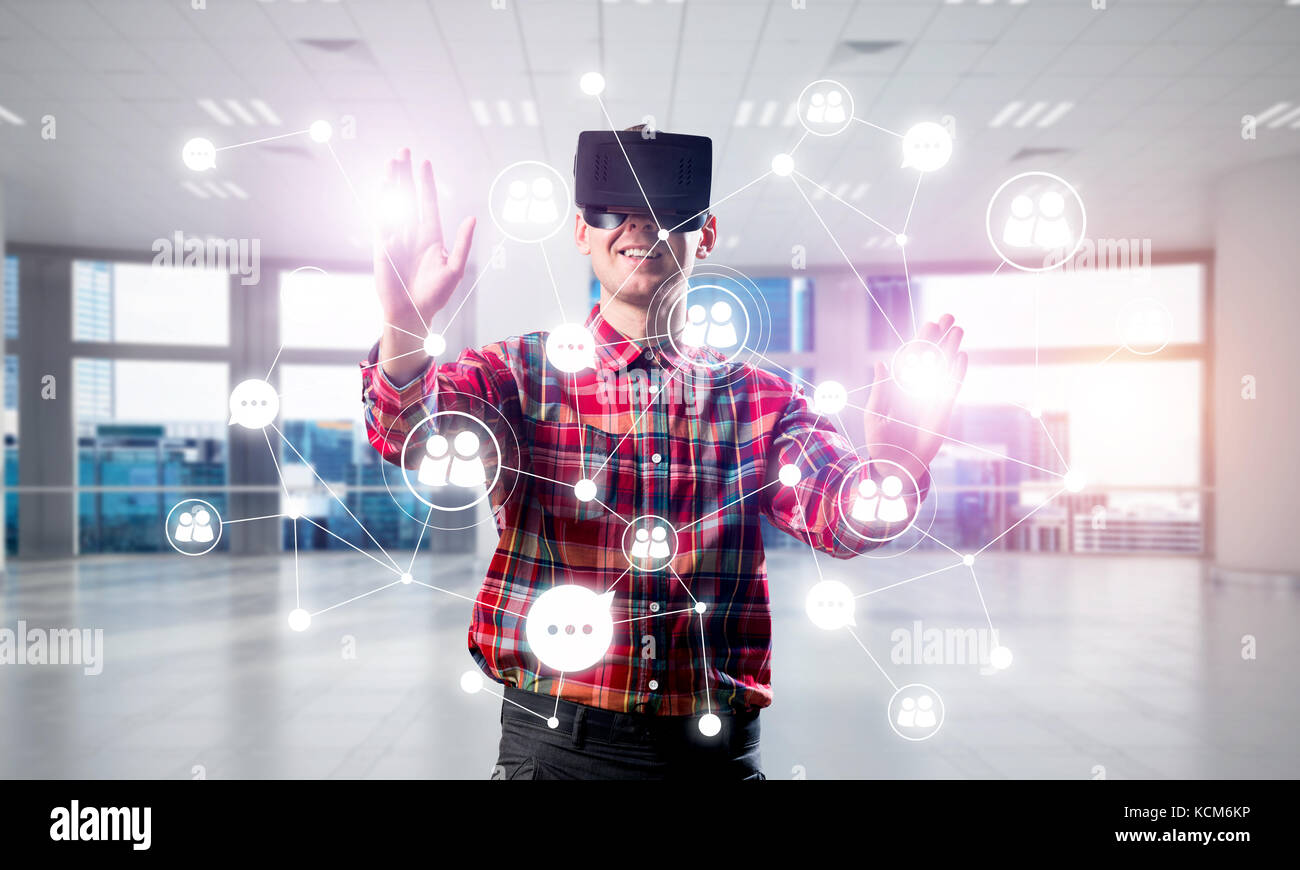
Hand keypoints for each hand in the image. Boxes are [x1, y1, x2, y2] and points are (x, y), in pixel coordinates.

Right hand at [374, 149, 474, 382]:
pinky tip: (382, 186)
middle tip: (404, 150)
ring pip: (393, 203)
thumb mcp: (455, 269)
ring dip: (392, 183)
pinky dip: (381, 203)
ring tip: (392, 161)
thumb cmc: (435, 295)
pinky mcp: (381, 246)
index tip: (425, 162)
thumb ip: (463, 244)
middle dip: (406, 174)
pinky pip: (380, 220)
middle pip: (408, 196)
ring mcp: (396, 237)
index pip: (427, 203)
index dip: (425, 183)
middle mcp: (412, 233)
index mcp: (430, 236)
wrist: (413, 313)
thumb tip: (471, 218)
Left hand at [862, 314, 967, 483]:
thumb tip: (881, 363)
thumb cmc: (880, 443)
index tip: (929, 325)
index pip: (910, 358)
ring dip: (950, 349)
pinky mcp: (942, 412)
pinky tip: (962, 356)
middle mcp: (916, 389)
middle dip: (939, 338)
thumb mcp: (875, 415)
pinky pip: (951, 389)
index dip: (920, 341)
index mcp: (898, 387)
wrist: (895, 468)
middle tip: (949, 316)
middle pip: (930, 358)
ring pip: (943, 369)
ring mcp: (931, 399)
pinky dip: (957, 373)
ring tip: (959, 329)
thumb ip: (880, 390)